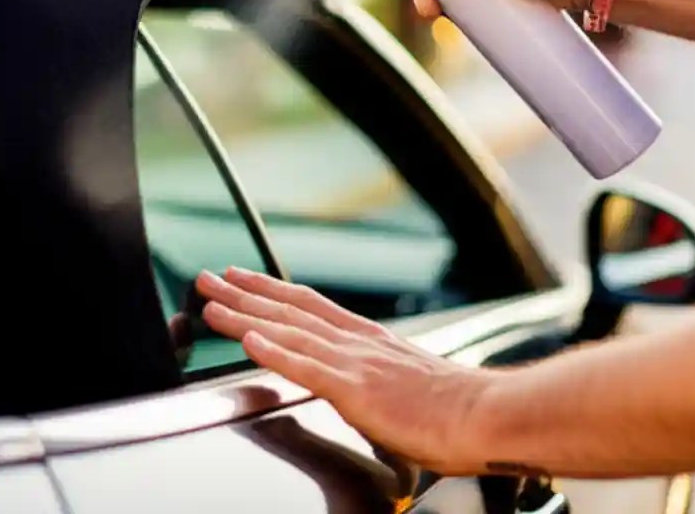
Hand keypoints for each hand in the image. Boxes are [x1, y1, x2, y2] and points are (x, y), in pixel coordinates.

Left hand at [195, 267, 500, 474]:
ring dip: (243, 315)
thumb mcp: (408, 386)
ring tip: (209, 305)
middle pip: (288, 309)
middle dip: (242, 293)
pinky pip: (306, 366)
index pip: (309, 305)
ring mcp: (354, 363)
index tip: (241, 277)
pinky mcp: (356, 389)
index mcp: (369, 341)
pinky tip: (247, 339)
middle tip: (205, 278)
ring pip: (287, 331)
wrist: (489, 417)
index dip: (270, 289)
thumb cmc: (459, 412)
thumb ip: (378, 383)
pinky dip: (274, 350)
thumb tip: (366, 394)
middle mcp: (357, 343)